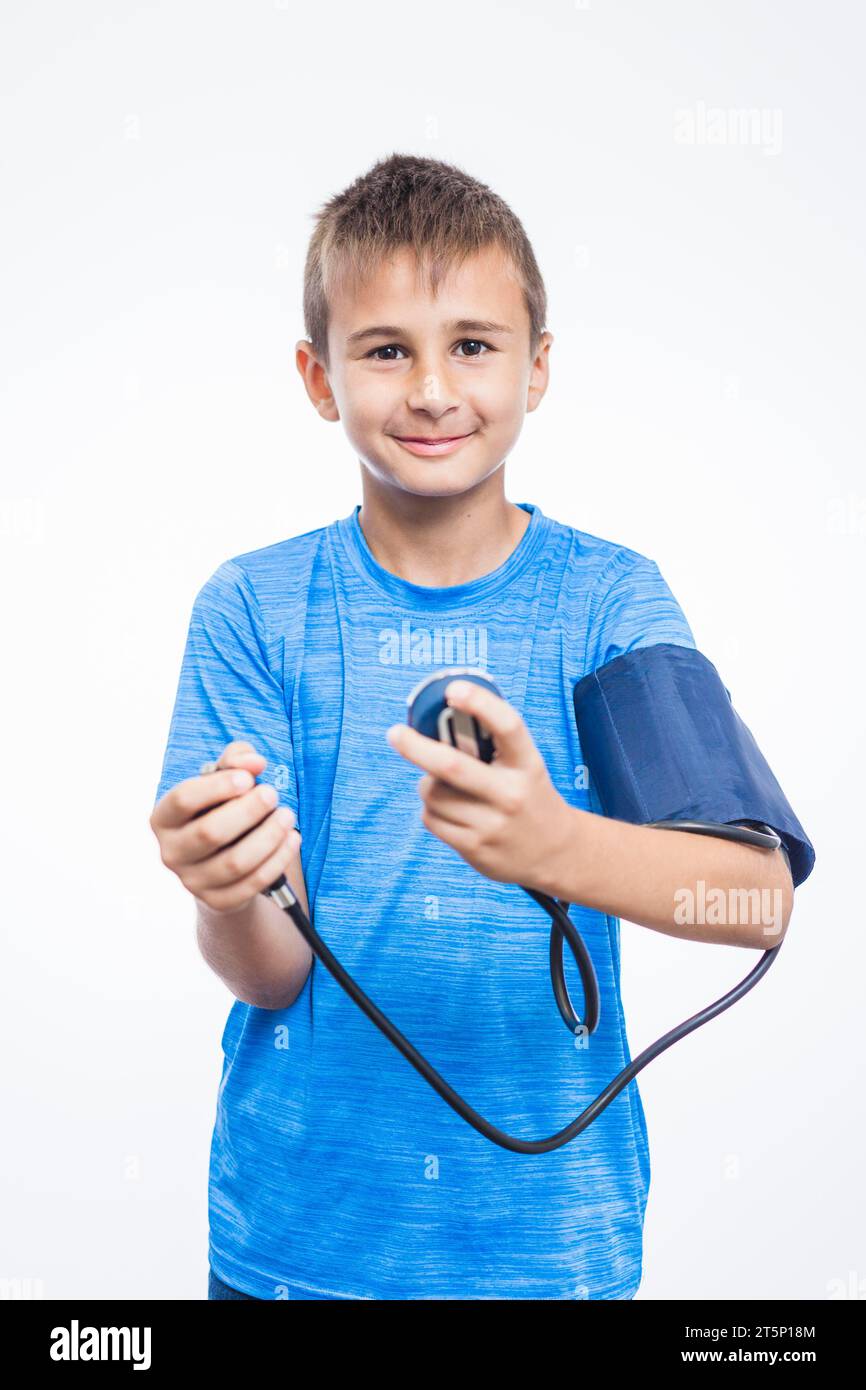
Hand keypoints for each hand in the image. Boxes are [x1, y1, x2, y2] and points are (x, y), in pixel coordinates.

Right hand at [149, 740, 300, 914]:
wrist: (224, 861)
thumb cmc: (223, 809)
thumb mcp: (225, 779)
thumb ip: (237, 760)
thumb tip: (254, 762)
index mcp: (164, 818)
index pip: (182, 800)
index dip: (217, 787)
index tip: (248, 778)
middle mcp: (171, 852)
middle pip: (210, 833)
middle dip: (248, 811)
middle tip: (273, 794)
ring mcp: (192, 881)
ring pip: (235, 862)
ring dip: (268, 837)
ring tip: (288, 816)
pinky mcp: (218, 901)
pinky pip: (252, 883)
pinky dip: (278, 860)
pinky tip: (292, 838)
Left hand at [385, 680, 575, 892]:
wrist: (556, 853)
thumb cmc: (529, 797)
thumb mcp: (525, 766)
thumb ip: (491, 747)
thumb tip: (438, 724)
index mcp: (527, 764)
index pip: (507, 726)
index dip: (480, 703)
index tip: (453, 689)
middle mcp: (511, 794)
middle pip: (452, 766)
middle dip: (415, 747)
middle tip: (395, 733)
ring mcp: (492, 825)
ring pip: (434, 794)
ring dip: (428, 785)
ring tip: (445, 786)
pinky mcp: (475, 848)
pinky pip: (431, 819)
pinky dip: (431, 809)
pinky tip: (451, 810)